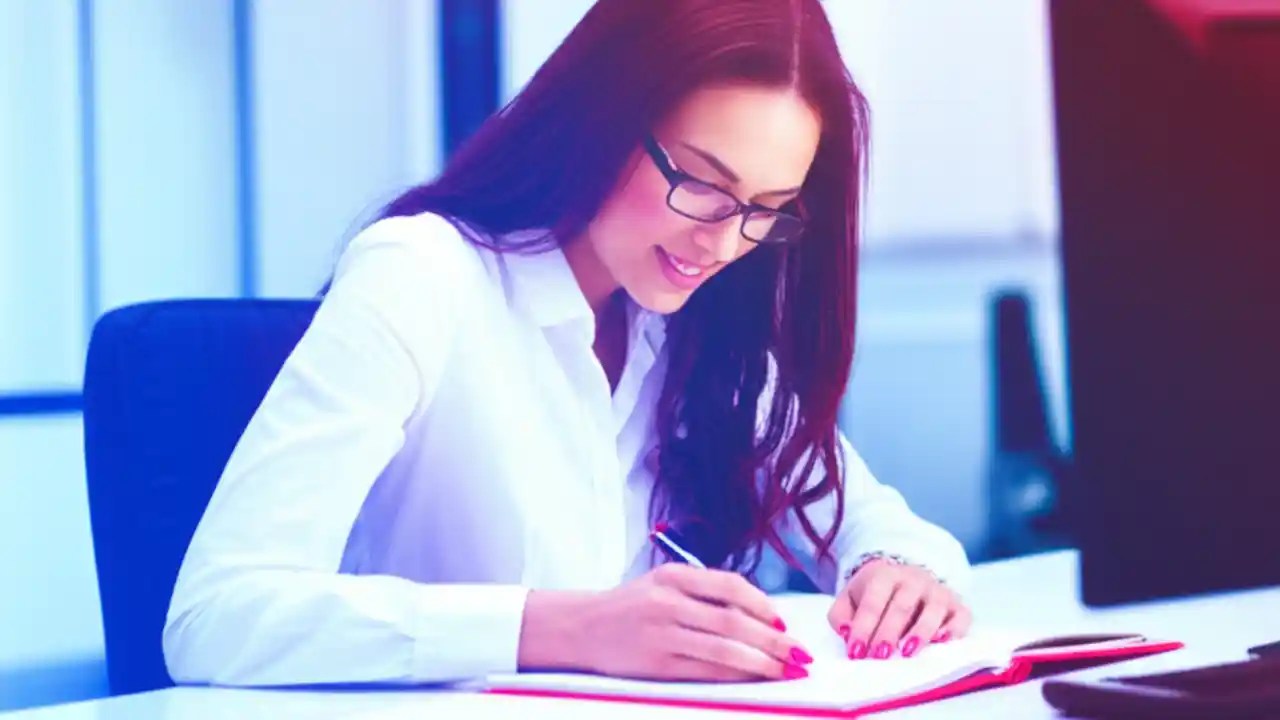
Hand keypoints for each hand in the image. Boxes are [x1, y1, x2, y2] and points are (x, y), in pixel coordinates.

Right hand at [522, 564, 813, 681]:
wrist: (581, 628)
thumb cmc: (630, 607)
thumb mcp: (662, 584)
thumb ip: (703, 593)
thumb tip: (760, 617)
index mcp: (673, 576)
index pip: (732, 587)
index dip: (765, 607)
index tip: (786, 624)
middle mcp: (668, 601)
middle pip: (734, 621)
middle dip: (774, 641)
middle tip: (799, 655)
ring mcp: (661, 633)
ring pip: (725, 648)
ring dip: (762, 662)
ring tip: (785, 671)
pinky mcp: (656, 664)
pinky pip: (705, 671)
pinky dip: (735, 676)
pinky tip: (752, 679)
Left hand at [827, 559, 970, 660]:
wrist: (904, 577)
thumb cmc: (874, 595)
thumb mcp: (850, 598)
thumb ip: (841, 616)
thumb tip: (847, 634)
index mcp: (884, 575)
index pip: (872, 603)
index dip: (863, 628)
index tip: (855, 652)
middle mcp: (913, 580)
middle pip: (901, 607)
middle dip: (889, 633)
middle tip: (878, 656)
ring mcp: (937, 592)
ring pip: (932, 610)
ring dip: (920, 632)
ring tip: (907, 652)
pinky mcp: (957, 605)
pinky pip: (960, 617)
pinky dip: (954, 629)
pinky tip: (942, 642)